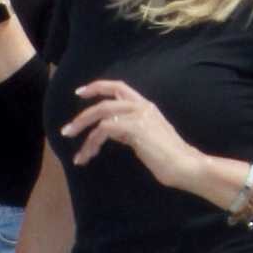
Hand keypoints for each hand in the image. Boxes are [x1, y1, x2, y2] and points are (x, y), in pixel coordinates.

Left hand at [60, 77, 207, 193]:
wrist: (185, 165)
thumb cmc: (168, 158)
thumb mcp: (145, 139)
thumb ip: (129, 130)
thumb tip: (110, 130)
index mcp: (146, 106)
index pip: (119, 88)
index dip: (98, 87)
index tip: (81, 92)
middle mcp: (142, 106)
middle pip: (105, 101)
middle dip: (83, 116)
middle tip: (67, 130)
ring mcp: (139, 116)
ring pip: (101, 115)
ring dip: (84, 133)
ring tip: (77, 153)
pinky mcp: (135, 128)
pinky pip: (104, 130)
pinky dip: (92, 143)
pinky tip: (89, 156)